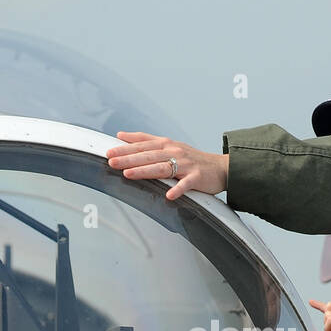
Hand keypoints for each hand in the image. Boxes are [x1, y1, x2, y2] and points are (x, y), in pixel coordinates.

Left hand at [105, 132, 227, 200]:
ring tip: (129, 174)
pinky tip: (169, 195)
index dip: (125, 147)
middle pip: (148, 155)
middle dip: (129, 158)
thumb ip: (146, 141)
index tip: (109, 151)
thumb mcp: (169, 145)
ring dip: (145, 171)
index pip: (143, 145)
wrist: (221, 167)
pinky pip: (186, 184)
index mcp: (166, 144)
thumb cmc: (192, 158)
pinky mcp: (197, 177)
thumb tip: (121, 135)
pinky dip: (178, 189)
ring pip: (162, 168)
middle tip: (112, 161)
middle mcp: (175, 152)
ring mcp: (186, 164)